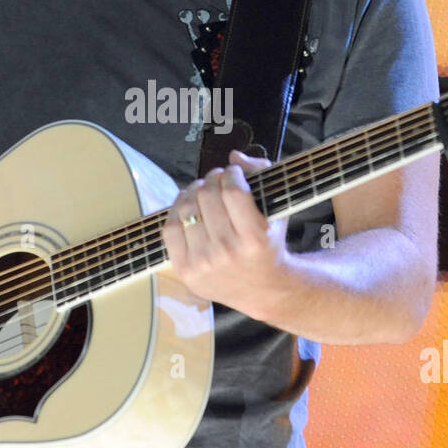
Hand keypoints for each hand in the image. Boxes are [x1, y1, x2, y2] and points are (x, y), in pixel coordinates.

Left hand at [161, 149, 290, 317]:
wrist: (263, 290)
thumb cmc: (269, 245)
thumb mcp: (277, 210)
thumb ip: (262, 174)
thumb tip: (235, 157)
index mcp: (255, 238)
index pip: (232, 191)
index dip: (231, 173)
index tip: (233, 173)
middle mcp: (227, 251)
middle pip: (207, 196)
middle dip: (212, 180)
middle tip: (218, 180)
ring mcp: (204, 262)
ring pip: (186, 208)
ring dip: (194, 191)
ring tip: (203, 191)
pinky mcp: (186, 270)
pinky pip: (170, 228)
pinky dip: (176, 210)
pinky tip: (188, 206)